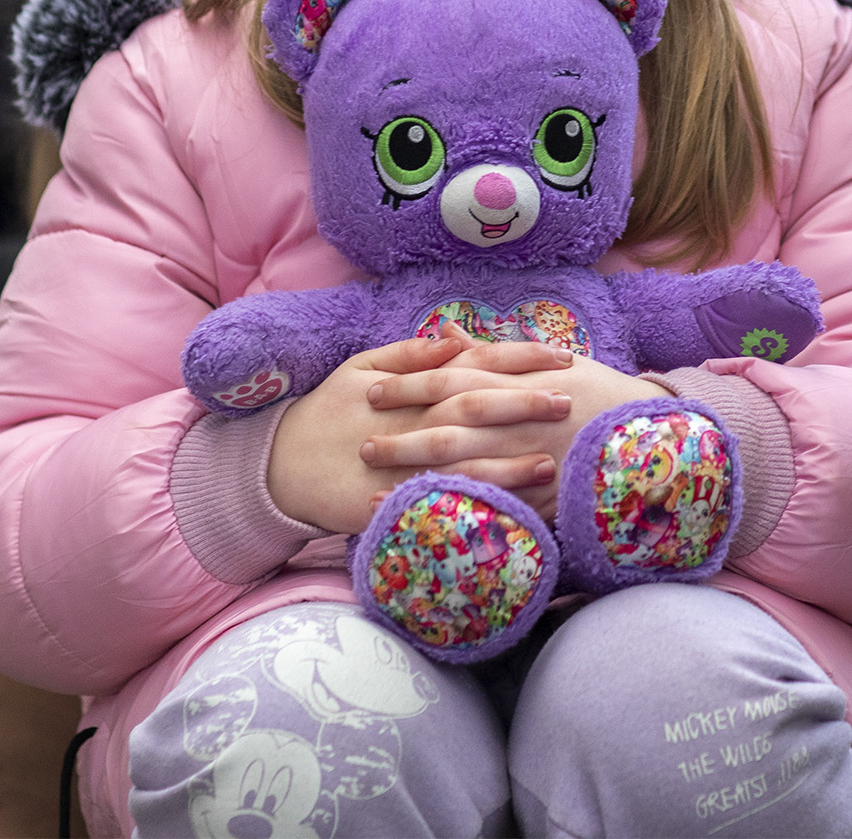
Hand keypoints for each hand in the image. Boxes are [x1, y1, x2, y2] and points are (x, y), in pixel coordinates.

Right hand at [263, 328, 576, 533]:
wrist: (280, 465)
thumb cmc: (330, 410)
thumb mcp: (363, 368)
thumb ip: (411, 354)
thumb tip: (456, 335)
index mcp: (412, 387)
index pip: (475, 365)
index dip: (520, 360)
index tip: (563, 356)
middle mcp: (412, 423)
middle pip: (475, 409)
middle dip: (524, 405)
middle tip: (570, 402)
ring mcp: (401, 467)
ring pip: (462, 465)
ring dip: (507, 465)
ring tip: (551, 465)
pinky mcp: (389, 505)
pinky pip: (434, 509)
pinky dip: (466, 511)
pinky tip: (503, 516)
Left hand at [365, 349, 670, 521]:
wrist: (655, 435)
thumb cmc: (601, 394)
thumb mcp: (554, 362)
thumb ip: (497, 352)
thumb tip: (446, 333)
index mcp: (523, 382)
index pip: (456, 378)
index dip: (411, 384)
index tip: (372, 390)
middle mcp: (523, 419)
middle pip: (452, 424)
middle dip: (404, 433)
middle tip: (363, 442)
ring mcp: (533, 458)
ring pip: (465, 466)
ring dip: (417, 472)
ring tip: (374, 480)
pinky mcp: (544, 494)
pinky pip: (491, 502)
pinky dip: (452, 507)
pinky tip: (419, 513)